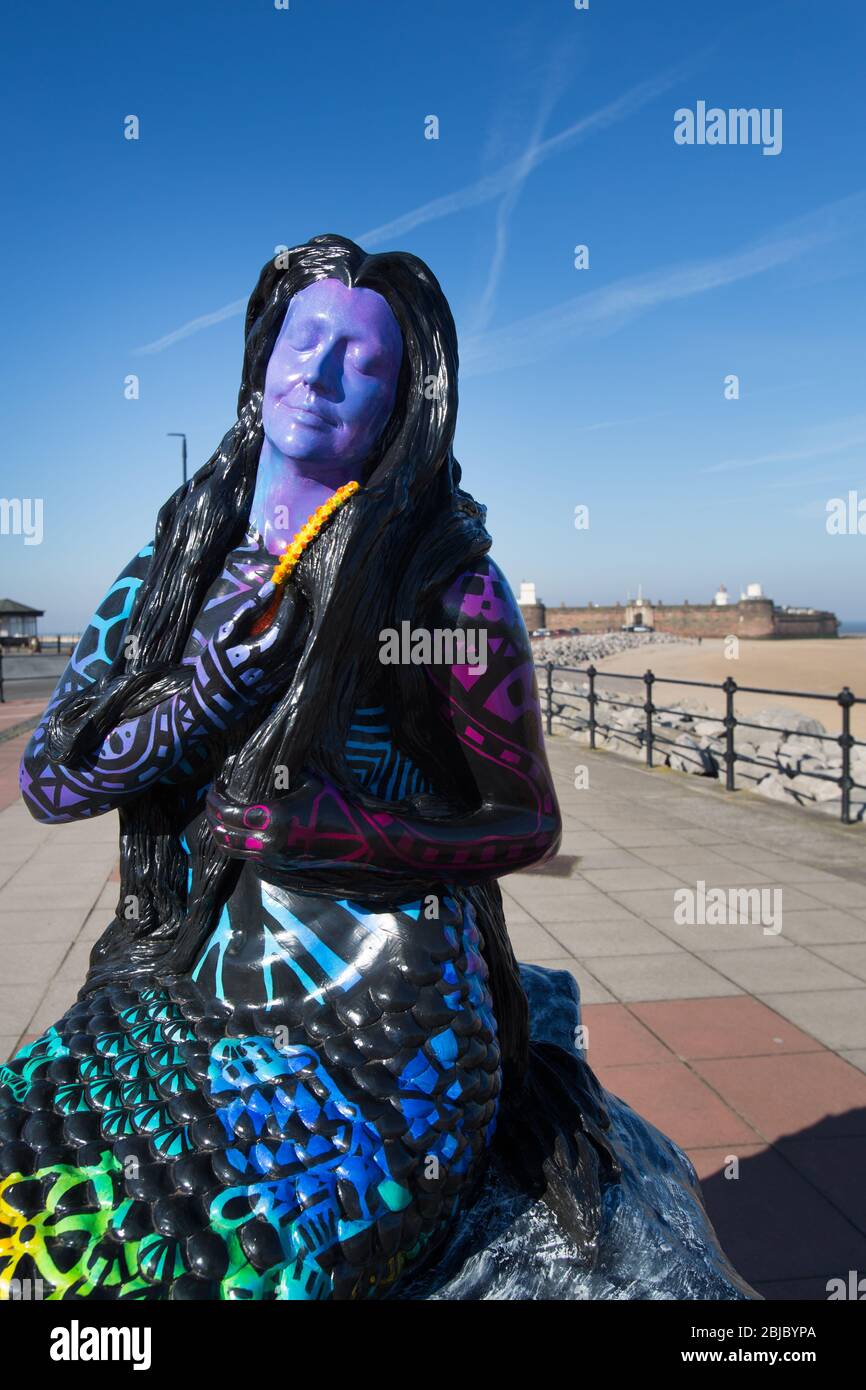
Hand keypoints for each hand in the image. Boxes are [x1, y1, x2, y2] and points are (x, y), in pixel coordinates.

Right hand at [192, 581, 301, 719]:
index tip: (287, 585)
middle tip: (295, 593)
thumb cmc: (214, 666)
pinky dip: (304, 638)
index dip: (291, 598)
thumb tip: (270, 588)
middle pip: (306, 628)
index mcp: (266, 648)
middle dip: (303, 608)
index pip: (290, 616)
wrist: (213, 704)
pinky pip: (304, 654)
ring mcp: (287, 672)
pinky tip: (296, 629)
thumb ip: (249, 611)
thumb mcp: (224, 635)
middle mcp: (282, 661)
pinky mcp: (288, 679)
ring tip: (296, 608)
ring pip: (308, 642)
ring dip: (306, 622)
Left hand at [206, 771, 366, 876]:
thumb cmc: (335, 804)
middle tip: (210, 800)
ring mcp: (271, 857)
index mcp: (273, 818)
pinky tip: (236, 829)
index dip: (215, 800)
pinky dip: (235, 842)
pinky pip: (246, 855)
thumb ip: (284, 775)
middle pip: (223, 833)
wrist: (357, 839)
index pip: (229, 812)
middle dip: (211, 816)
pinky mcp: (277, 866)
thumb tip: (265, 763)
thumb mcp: (310, 781)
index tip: (213, 787)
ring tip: (217, 817)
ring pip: (230, 849)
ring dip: (219, 832)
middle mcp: (267, 841)